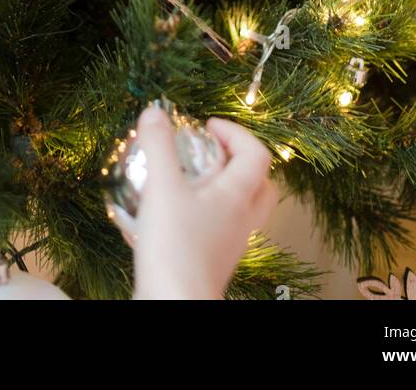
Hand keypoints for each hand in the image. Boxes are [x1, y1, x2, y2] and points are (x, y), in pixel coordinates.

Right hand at [132, 106, 274, 299]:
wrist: (174, 305)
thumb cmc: (175, 247)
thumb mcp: (162, 187)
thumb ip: (158, 145)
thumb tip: (155, 111)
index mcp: (238, 196)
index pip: (257, 154)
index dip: (236, 132)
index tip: (208, 126)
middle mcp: (241, 220)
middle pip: (259, 185)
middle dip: (237, 163)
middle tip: (209, 154)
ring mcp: (229, 244)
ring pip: (239, 210)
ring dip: (218, 190)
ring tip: (185, 182)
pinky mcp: (211, 262)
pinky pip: (216, 231)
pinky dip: (200, 216)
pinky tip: (168, 215)